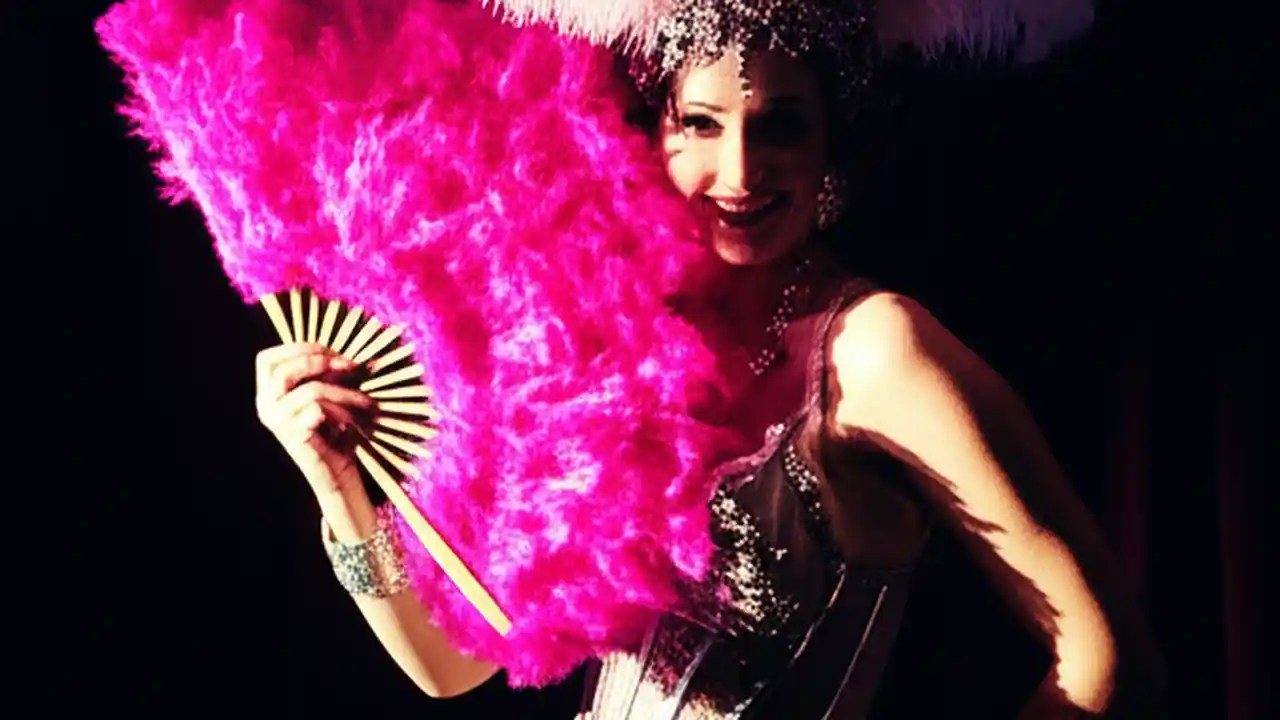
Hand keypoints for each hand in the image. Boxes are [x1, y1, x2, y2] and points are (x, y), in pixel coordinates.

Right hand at [255, 343, 375, 497]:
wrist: (338, 470)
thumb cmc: (337, 429)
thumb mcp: (337, 393)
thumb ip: (341, 372)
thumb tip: (368, 360)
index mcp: (268, 392)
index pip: (268, 359)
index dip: (301, 349)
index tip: (334, 354)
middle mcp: (265, 406)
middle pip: (283, 370)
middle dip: (321, 362)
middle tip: (352, 367)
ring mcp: (276, 422)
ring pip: (311, 391)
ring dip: (345, 392)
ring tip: (366, 401)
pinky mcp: (293, 436)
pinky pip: (320, 411)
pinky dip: (343, 412)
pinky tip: (352, 423)